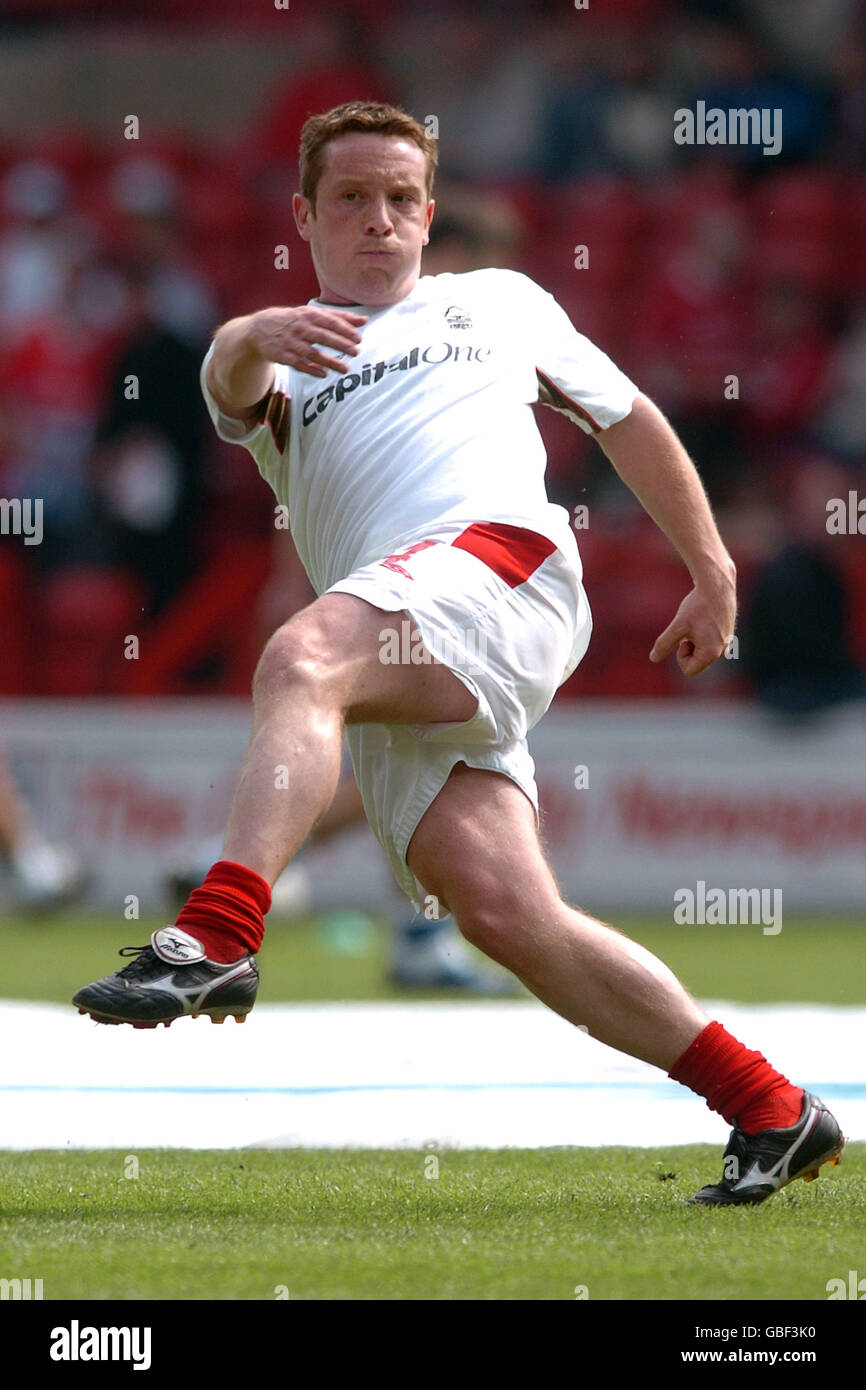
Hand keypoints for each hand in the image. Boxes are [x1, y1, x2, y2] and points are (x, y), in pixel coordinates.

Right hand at [247, 306, 366, 377]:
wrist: (260, 329)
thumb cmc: (292, 321)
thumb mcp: (311, 314)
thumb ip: (337, 317)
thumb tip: (363, 320)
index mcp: (308, 315)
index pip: (330, 322)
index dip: (345, 330)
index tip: (359, 338)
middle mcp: (300, 328)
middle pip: (323, 337)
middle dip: (341, 344)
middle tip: (356, 352)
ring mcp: (291, 343)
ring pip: (313, 354)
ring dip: (330, 362)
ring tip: (346, 369)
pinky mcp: (284, 356)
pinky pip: (300, 365)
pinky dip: (312, 370)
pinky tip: (324, 375)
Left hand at [650, 578, 736, 676]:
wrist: (717, 585)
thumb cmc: (697, 606)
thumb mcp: (677, 626)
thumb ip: (664, 644)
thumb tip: (653, 659)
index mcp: (712, 653)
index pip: (689, 670)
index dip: (681, 655)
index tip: (682, 637)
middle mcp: (723, 651)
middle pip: (697, 662)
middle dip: (689, 647)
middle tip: (690, 629)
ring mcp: (728, 643)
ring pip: (703, 652)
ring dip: (695, 640)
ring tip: (698, 623)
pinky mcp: (728, 634)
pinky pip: (710, 643)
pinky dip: (703, 634)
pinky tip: (705, 619)